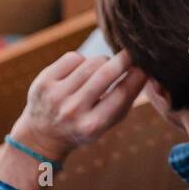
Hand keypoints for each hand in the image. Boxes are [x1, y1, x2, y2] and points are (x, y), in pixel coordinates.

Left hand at [11, 50, 144, 162]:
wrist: (42, 135)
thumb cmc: (84, 125)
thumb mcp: (107, 123)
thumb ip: (126, 100)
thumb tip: (143, 71)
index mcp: (92, 126)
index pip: (121, 94)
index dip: (137, 77)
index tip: (145, 67)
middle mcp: (72, 111)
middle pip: (106, 74)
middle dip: (124, 60)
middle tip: (132, 54)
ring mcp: (56, 95)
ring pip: (91, 63)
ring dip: (103, 61)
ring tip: (103, 68)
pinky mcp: (43, 81)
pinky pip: (73, 57)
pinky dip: (82, 60)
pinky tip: (81, 71)